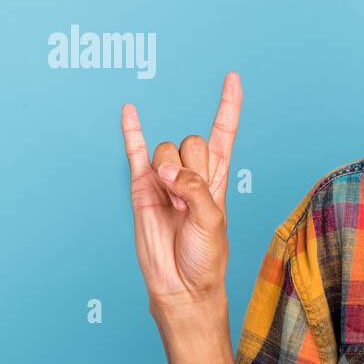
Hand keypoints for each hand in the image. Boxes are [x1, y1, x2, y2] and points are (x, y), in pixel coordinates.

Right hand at [121, 72, 242, 313]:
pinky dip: (131, 131)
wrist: (181, 285)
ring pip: (165, 150)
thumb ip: (193, 189)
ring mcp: (165, 179)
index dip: (228, 105)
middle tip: (189, 199)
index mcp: (217, 178)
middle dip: (190, 165)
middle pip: (190, 141)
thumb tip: (165, 169)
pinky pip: (135, 152)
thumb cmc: (205, 257)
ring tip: (172, 205)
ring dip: (169, 174)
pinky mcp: (141, 188)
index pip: (223, 133)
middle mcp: (192, 174)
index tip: (232, 77)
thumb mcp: (212, 221)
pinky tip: (130, 110)